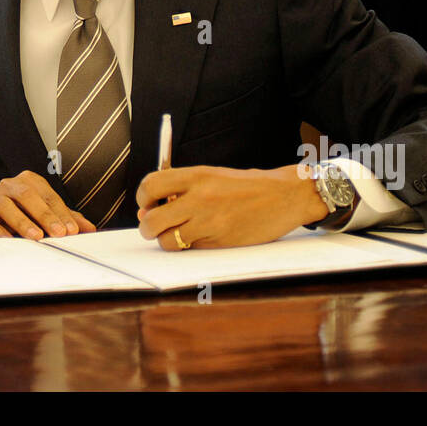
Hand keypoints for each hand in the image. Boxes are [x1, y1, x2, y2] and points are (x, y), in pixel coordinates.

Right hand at [0, 170, 96, 238]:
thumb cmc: (25, 214)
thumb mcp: (48, 214)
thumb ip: (68, 218)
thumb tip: (89, 228)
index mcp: (30, 181)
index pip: (48, 196)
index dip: (61, 213)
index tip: (72, 230)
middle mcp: (10, 185)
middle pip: (28, 196)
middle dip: (45, 216)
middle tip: (59, 233)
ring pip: (7, 206)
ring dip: (23, 222)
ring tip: (37, 236)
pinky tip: (10, 240)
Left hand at [136, 165, 328, 249]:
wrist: (283, 196)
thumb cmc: (244, 187)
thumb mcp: (211, 177)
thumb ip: (180, 190)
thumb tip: (146, 212)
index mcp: (196, 176)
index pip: (150, 186)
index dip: (143, 199)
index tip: (148, 204)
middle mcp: (199, 198)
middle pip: (151, 220)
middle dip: (147, 227)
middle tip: (155, 226)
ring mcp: (209, 222)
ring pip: (167, 241)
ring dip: (167, 240)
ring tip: (179, 233)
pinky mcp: (220, 242)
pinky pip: (190, 249)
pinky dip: (189, 247)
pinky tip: (202, 236)